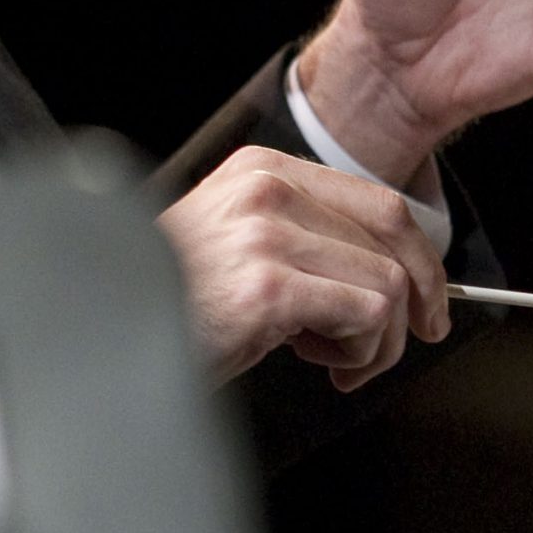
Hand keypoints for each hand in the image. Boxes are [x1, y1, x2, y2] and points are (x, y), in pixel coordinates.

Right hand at [158, 147, 450, 387]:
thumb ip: (300, 241)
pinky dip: (360, 355)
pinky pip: (369, 317)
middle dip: (412, 304)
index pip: (379, 201)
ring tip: (330, 358)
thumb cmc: (173, 306)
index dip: (420, 258)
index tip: (428, 303)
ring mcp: (267, 235)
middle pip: (393, 239)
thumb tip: (386, 278)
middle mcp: (267, 190)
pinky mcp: (269, 287)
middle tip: (399, 344)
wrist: (104, 338)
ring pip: (388, 284)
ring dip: (376, 340)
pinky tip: (316, 361)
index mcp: (261, 171)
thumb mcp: (238, 248)